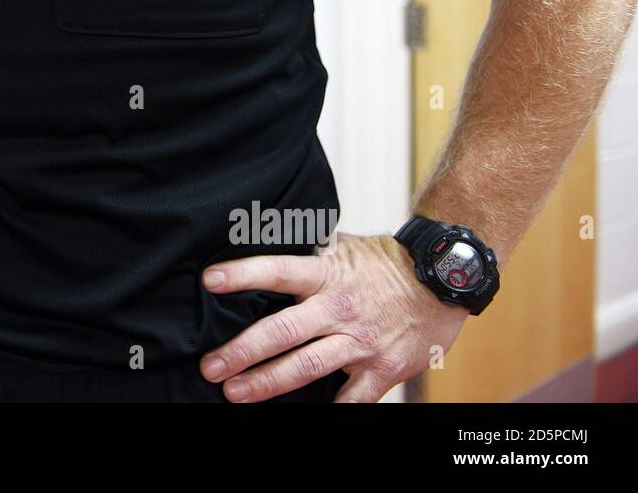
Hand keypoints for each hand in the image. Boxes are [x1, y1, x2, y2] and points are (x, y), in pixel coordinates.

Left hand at [198, 233, 468, 401]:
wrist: (444, 279)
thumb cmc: (388, 262)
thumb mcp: (343, 246)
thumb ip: (307, 253)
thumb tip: (262, 239)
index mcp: (328, 274)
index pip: (278, 270)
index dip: (243, 274)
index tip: (210, 280)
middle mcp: (340, 308)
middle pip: (283, 332)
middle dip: (242, 351)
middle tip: (211, 366)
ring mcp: (361, 342)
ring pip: (307, 367)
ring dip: (267, 383)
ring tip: (236, 393)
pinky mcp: (383, 369)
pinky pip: (352, 399)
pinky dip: (329, 409)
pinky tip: (300, 414)